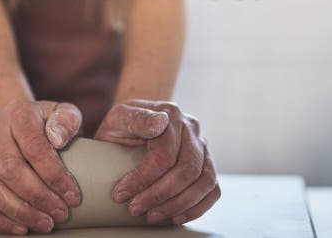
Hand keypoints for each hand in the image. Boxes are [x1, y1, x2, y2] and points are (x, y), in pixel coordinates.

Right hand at [0, 100, 82, 234]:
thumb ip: (67, 120)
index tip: (72, 197)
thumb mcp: (62, 113)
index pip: (34, 148)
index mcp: (18, 113)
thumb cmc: (45, 123)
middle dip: (38, 198)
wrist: (13, 121)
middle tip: (60, 214)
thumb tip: (58, 139)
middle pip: (10, 169)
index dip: (54, 176)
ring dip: (19, 212)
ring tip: (44, 224)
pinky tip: (21, 228)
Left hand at [94, 100, 220, 225]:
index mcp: (171, 113)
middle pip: (187, 170)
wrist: (128, 127)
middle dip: (159, 195)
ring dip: (177, 204)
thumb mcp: (118, 117)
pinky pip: (212, 189)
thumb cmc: (121, 125)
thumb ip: (137, 118)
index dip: (144, 178)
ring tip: (152, 215)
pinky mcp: (206, 164)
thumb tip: (161, 122)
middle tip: (135, 208)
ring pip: (203, 182)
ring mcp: (202, 146)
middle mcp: (191, 129)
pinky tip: (174, 216)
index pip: (165, 154)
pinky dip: (196, 207)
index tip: (122, 194)